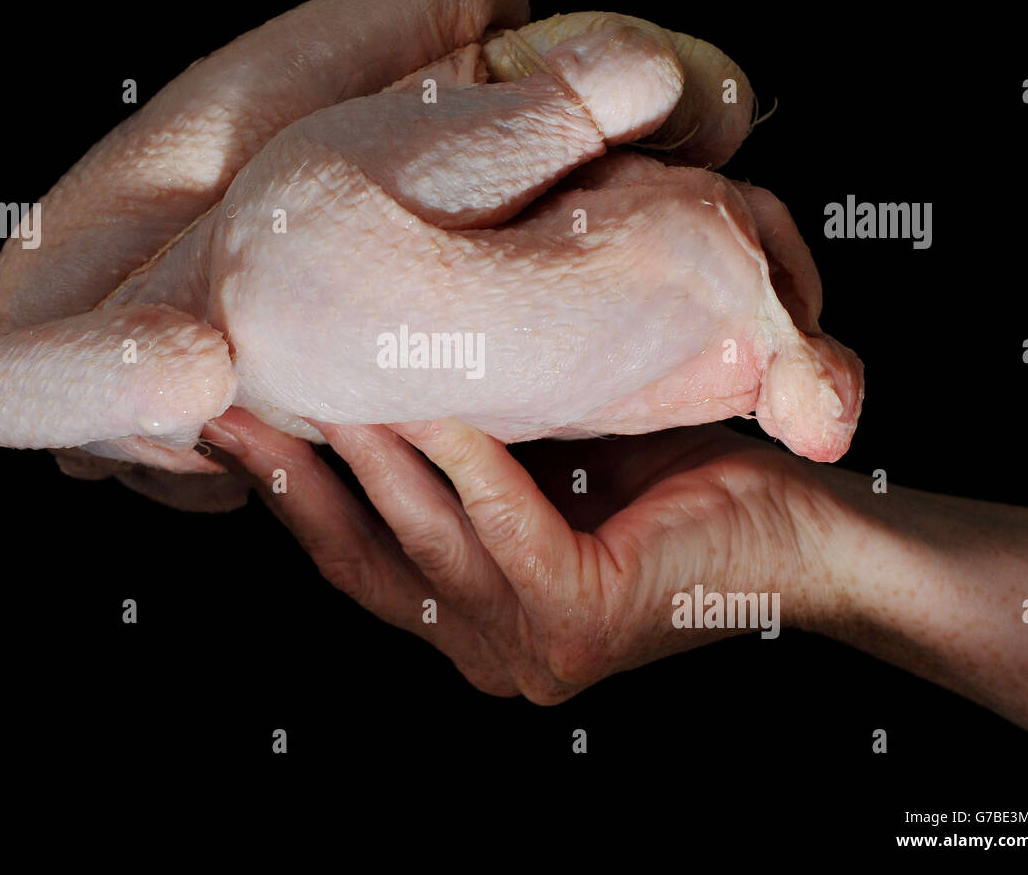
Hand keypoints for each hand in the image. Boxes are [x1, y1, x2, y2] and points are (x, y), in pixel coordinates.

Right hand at [201, 408, 835, 701]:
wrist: (800, 530)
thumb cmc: (663, 483)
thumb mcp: (534, 469)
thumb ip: (456, 458)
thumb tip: (368, 376)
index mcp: (466, 624)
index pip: (351, 560)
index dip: (281, 494)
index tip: (227, 423)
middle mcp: (483, 652)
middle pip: (362, 562)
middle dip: (286, 480)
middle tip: (229, 400)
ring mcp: (528, 649)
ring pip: (422, 539)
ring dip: (364, 455)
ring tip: (320, 375)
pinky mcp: (580, 621)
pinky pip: (502, 524)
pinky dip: (462, 459)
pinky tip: (428, 397)